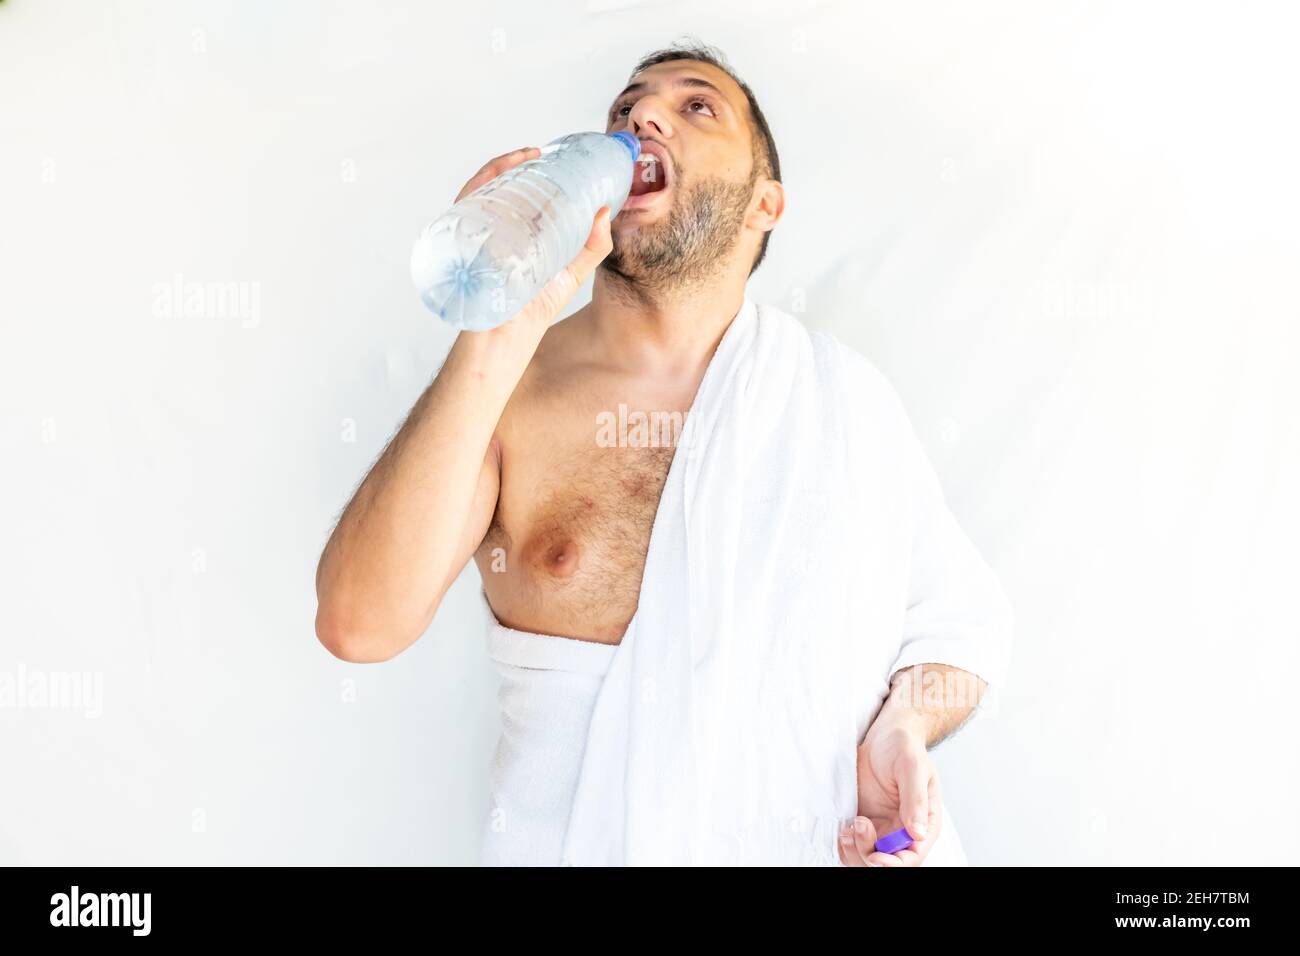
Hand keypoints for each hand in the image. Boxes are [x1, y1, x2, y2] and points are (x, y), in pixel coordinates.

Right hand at [454, 146, 612, 336]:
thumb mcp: (570, 273)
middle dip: (512, 164)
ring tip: (522, 159)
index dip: (525, 169)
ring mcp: (475, 238)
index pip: (515, 192)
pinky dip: (477, 190)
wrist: (506, 342)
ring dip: (497, 170)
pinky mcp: (464, 248)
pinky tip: (499, 181)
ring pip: (478, 192)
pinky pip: (464, 210)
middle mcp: (492, 231)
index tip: (546, 154)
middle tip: (537, 152)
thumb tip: (605, 211)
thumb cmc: (532, 312)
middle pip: (495, 187)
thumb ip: (592, 247)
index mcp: (515, 233)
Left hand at [838, 712, 941, 866]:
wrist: (886, 735)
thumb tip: (918, 834)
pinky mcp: (864, 821)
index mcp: (924, 822)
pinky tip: (842, 827)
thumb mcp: (912, 767)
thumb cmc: (904, 747)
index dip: (894, 863)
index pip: (913, 856)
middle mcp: (903, 830)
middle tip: (858, 825)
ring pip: (867, 857)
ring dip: (854, 850)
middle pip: (887, 862)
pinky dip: (844, 844)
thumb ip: (915, 800)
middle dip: (869, 853)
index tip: (875, 856)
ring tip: (848, 827)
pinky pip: (853, 844)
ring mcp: (882, 827)